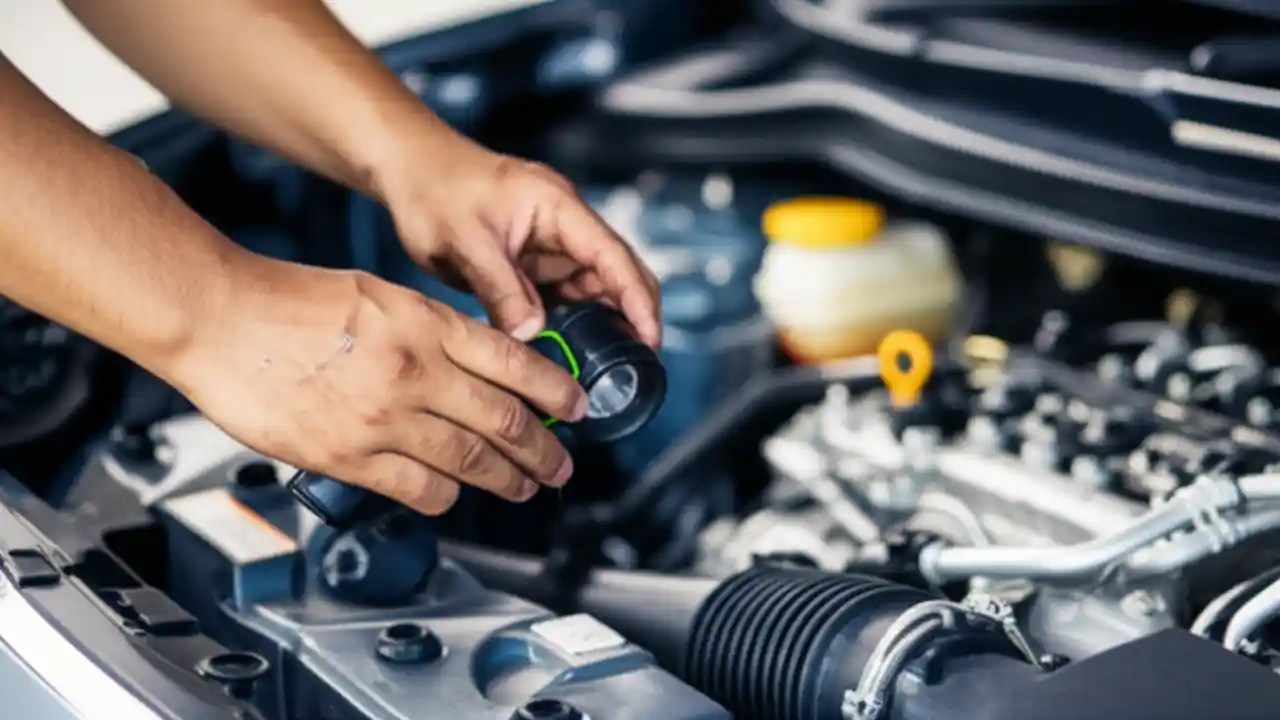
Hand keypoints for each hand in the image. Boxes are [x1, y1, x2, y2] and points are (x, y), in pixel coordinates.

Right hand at [167, 258, 586, 515]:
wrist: (221, 319)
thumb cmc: (290, 300)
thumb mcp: (380, 294)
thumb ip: (431, 331)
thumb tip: (477, 364)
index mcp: (427, 324)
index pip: (515, 363)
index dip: (556, 391)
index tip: (577, 407)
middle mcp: (416, 372)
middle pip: (505, 421)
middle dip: (544, 450)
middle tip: (563, 466)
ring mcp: (384, 418)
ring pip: (471, 460)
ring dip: (508, 479)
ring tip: (526, 487)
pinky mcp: (348, 456)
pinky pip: (418, 487)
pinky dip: (446, 496)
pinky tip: (456, 496)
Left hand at [375, 138, 660, 345]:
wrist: (409, 172)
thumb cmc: (435, 189)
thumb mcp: (465, 240)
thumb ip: (500, 287)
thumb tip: (532, 333)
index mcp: (559, 207)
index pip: (612, 255)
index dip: (636, 297)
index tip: (650, 337)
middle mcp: (565, 227)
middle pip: (617, 273)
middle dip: (633, 315)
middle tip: (638, 366)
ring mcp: (551, 247)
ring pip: (593, 291)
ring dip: (602, 326)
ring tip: (608, 371)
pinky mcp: (534, 266)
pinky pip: (564, 300)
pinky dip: (571, 327)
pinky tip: (571, 357)